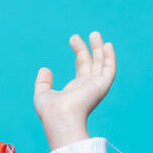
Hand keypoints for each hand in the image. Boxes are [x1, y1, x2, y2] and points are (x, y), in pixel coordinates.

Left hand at [33, 32, 115, 149]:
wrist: (60, 117)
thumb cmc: (50, 111)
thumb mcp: (42, 95)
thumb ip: (43, 83)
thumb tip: (45, 69)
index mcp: (75, 90)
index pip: (81, 69)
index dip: (79, 54)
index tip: (74, 41)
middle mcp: (87, 88)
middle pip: (91, 64)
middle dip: (88, 48)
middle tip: (84, 34)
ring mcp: (95, 87)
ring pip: (101, 64)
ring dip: (99, 49)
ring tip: (94, 34)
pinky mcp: (102, 86)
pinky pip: (109, 70)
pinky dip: (110, 58)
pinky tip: (107, 45)